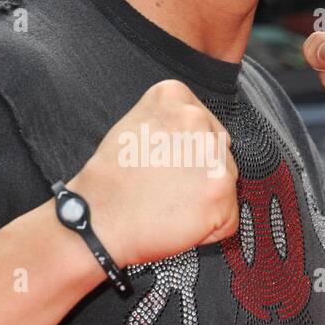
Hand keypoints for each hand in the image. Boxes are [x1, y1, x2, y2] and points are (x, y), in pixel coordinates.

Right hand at [70, 79, 239, 266]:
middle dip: (201, 174)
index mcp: (175, 96)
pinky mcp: (219, 191)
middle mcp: (196, 119)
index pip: (206, 126)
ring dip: (205, 200)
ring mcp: (211, 154)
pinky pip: (229, 216)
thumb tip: (202, 137)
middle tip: (166, 187)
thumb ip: (172, 123)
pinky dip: (208, 228)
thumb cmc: (110, 181)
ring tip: (169, 203)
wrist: (96, 219)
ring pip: (228, 182)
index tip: (166, 165)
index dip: (188, 153)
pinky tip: (178, 220)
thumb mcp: (135, 124)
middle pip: (221, 152)